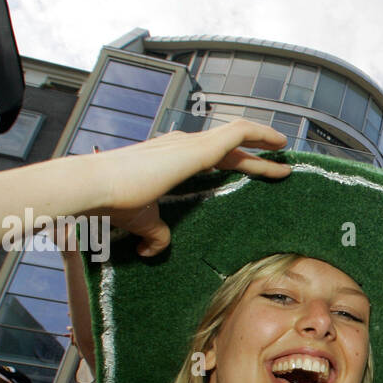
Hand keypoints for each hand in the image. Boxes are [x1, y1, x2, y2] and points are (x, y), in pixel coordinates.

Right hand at [85, 119, 290, 255]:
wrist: (97, 187)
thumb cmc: (112, 201)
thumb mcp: (142, 221)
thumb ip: (154, 234)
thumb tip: (153, 249)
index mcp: (169, 157)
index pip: (209, 156)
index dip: (233, 163)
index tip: (253, 170)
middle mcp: (180, 144)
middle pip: (226, 146)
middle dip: (253, 155)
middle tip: (279, 161)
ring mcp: (189, 143)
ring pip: (236, 135)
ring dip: (262, 141)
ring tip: (284, 148)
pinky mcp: (196, 148)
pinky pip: (238, 133)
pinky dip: (260, 133)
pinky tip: (279, 141)